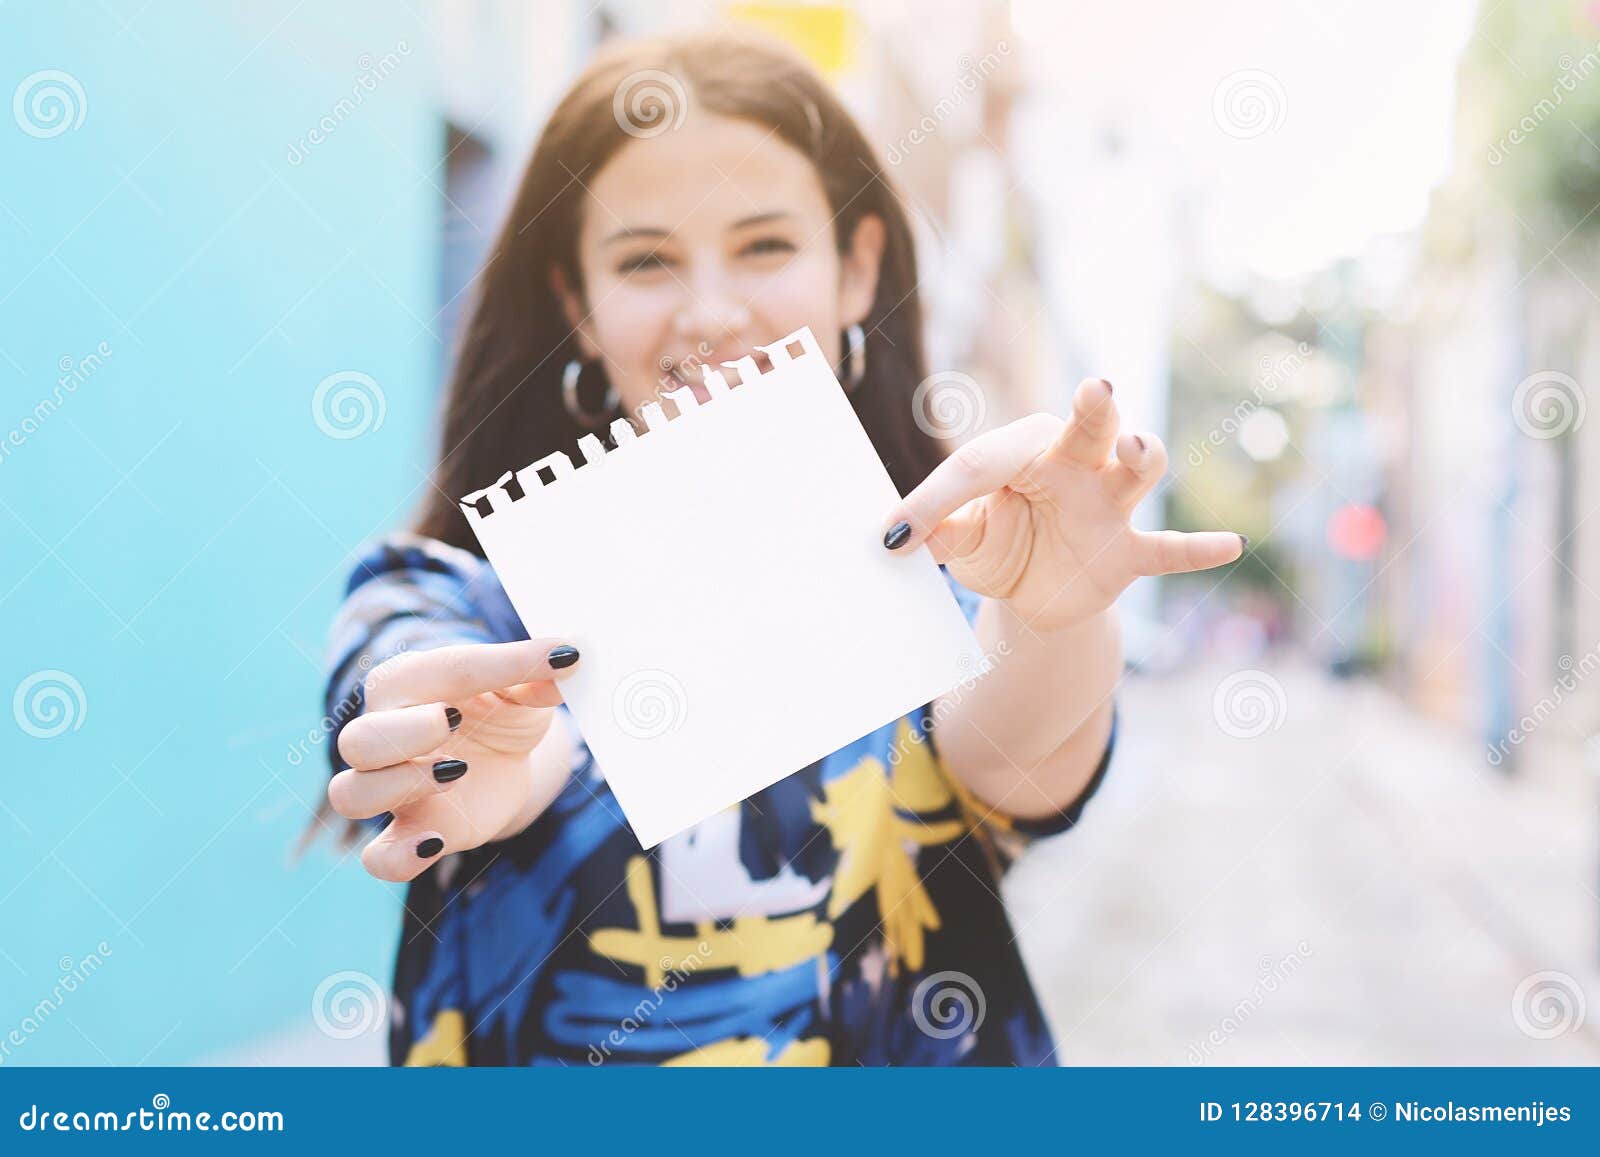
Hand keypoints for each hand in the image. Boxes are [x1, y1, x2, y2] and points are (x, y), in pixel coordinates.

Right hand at [328, 638, 580, 881]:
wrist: (502, 766)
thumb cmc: (499, 716)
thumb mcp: (523, 692)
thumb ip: (536, 678)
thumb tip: (567, 661)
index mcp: (411, 682)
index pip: (442, 668)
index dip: (501, 663)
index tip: (557, 658)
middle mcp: (386, 734)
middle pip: (359, 739)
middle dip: (404, 732)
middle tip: (451, 721)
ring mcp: (391, 788)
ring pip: (350, 793)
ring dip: (396, 786)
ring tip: (455, 773)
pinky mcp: (410, 832)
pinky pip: (378, 858)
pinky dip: (398, 858)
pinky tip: (435, 843)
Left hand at [882, 378, 1243, 631]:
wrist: (1033, 596)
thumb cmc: (999, 544)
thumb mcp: (962, 540)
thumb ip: (938, 532)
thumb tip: (894, 537)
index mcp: (1024, 452)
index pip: (982, 463)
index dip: (933, 498)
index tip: (895, 535)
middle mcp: (1075, 466)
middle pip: (1090, 426)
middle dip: (1094, 407)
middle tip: (1094, 388)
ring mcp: (1108, 508)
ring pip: (1135, 471)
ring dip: (1142, 456)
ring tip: (1139, 447)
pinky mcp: (1128, 554)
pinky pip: (1169, 550)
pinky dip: (1198, 549)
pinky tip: (1232, 544)